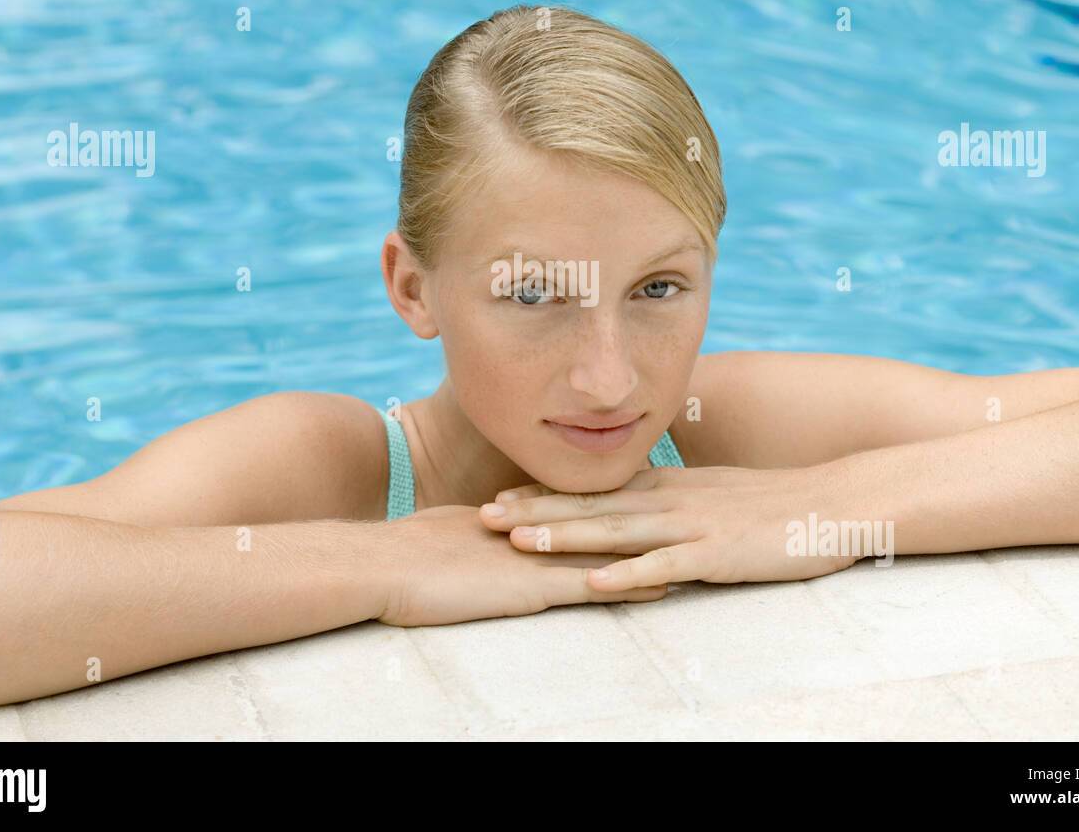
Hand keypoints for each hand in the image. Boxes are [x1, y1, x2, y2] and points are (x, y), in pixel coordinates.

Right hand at [375, 505, 667, 625]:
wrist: (384, 565)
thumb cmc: (405, 554)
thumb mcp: (452, 531)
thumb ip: (481, 527)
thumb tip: (491, 523)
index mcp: (520, 512)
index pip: (579, 501)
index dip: (618, 497)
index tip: (654, 491)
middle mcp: (537, 528)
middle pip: (606, 516)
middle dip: (649, 513)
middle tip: (692, 505)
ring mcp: (539, 556)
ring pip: (610, 548)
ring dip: (652, 547)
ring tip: (694, 543)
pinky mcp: (534, 587)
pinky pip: (594, 586)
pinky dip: (630, 585)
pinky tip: (663, 586)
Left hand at [478, 464, 872, 590]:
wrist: (835, 500)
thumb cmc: (776, 503)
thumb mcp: (714, 494)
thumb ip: (674, 501)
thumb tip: (639, 509)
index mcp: (668, 487)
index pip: (593, 489)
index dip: (543, 494)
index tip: (499, 496)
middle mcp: (670, 500)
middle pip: (590, 505)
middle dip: (534, 512)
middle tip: (482, 515)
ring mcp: (692, 525)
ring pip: (615, 530)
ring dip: (563, 536)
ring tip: (515, 542)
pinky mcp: (718, 553)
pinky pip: (666, 566)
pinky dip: (629, 574)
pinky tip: (595, 582)